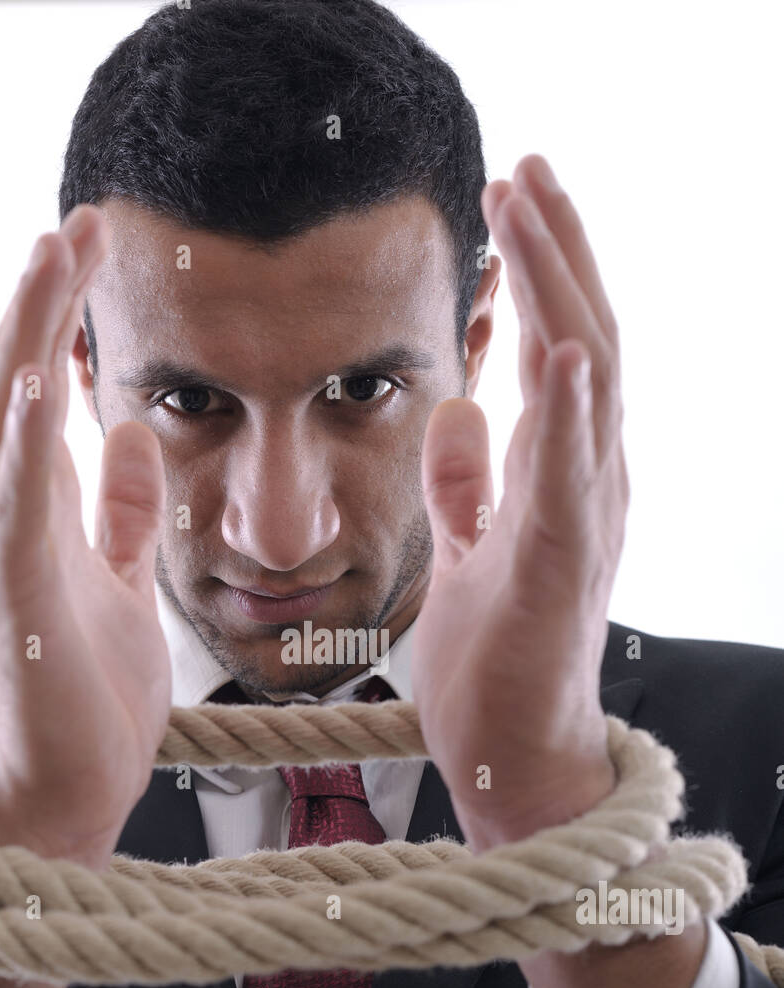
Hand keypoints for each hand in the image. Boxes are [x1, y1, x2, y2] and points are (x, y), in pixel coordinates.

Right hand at [0, 204, 170, 859]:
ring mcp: (2, 548)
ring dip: (32, 334)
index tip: (91, 248)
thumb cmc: (90, 690)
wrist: (67, 785)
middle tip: (78, 222)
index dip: (59, 315)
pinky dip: (30, 436)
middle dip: (44, 298)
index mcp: (33, 508)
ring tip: (54, 256)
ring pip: (5, 419)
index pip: (39, 389)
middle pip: (13, 380)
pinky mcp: (16, 590)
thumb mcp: (121, 580)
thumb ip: (124, 514)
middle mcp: (4, 513)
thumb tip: (140, 441)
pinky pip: (17, 500)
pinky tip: (50, 380)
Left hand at [412, 153, 625, 846]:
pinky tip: (553, 345)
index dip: (543, 275)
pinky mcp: (563, 566)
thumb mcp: (467, 555)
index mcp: (563, 480)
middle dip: (555, 252)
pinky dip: (565, 410)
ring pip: (587, 383)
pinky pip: (570, 477)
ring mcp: (586, 522)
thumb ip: (468, 489)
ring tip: (533, 209)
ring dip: (561, 292)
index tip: (509, 207)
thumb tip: (458, 416)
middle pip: (586, 341)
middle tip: (523, 170)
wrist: (516, 757)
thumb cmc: (494, 663)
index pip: (564, 354)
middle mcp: (590, 486)